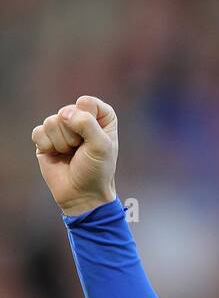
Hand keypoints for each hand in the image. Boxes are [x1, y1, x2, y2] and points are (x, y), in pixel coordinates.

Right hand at [32, 95, 117, 215]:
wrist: (82, 194)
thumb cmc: (96, 170)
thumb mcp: (101, 146)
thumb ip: (87, 123)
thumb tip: (63, 114)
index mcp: (100, 117)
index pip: (87, 102)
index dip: (88, 120)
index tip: (95, 139)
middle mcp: (80, 119)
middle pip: (67, 111)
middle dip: (73, 135)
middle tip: (80, 150)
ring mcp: (61, 129)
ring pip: (51, 121)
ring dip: (61, 143)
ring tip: (70, 154)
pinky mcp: (45, 139)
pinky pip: (38, 132)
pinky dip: (47, 146)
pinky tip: (56, 155)